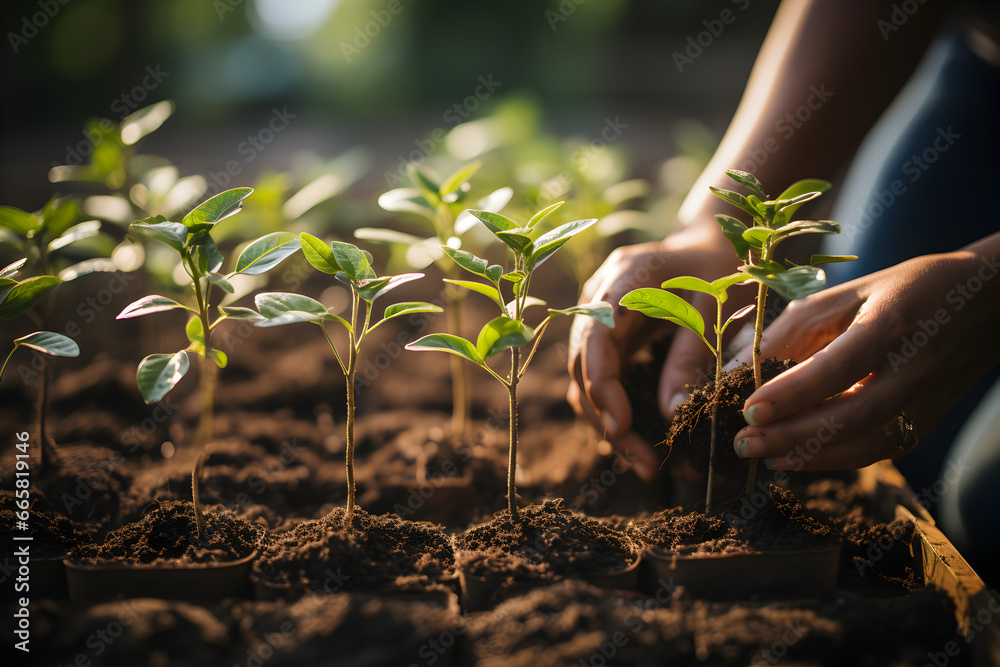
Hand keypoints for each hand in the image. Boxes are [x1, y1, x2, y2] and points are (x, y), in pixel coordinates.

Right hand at [567, 236, 739, 480]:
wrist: (707, 243)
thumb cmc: (718, 267)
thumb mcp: (715, 306)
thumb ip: (691, 354)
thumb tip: (670, 412)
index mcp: (624, 278)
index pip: (596, 337)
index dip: (602, 384)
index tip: (621, 426)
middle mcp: (597, 298)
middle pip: (584, 366)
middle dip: (607, 418)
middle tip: (641, 464)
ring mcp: (595, 319)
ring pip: (584, 380)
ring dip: (606, 424)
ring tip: (640, 465)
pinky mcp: (605, 339)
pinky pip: (598, 380)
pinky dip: (611, 412)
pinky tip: (634, 443)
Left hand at [730, 240, 999, 470]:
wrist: (986, 301)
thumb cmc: (901, 290)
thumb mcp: (845, 294)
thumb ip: (793, 330)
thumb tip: (739, 367)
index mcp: (890, 322)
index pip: (839, 366)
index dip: (793, 392)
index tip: (749, 410)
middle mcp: (915, 367)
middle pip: (853, 415)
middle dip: (792, 436)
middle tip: (744, 444)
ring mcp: (927, 400)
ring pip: (868, 444)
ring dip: (811, 457)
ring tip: (764, 455)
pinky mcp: (930, 421)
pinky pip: (880, 450)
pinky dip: (836, 459)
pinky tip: (796, 458)